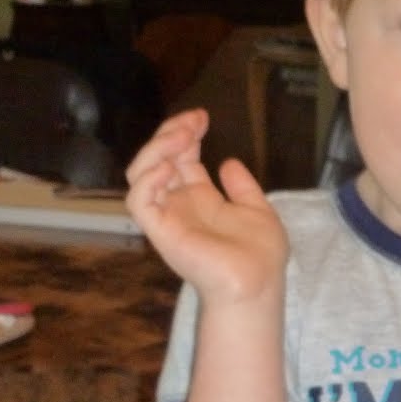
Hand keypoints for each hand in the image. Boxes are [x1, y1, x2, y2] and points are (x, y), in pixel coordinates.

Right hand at [125, 110, 288, 302]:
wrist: (258, 284)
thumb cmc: (262, 256)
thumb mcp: (258, 210)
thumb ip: (242, 187)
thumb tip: (228, 162)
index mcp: (200, 198)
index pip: (180, 157)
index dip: (185, 132)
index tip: (201, 116)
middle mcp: (179, 204)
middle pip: (157, 158)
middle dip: (170, 134)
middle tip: (191, 123)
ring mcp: (167, 216)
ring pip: (139, 174)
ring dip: (156, 150)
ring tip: (181, 138)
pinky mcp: (160, 231)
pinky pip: (139, 201)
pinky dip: (147, 179)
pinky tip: (168, 167)